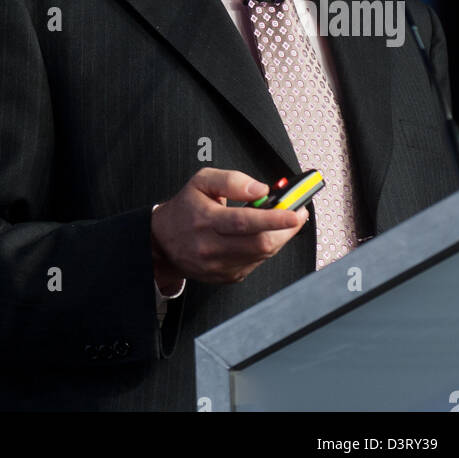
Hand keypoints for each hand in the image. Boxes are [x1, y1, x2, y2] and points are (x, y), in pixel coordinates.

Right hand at [150, 167, 308, 286]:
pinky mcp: (227, 277)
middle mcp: (212, 247)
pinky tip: (261, 236)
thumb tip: (260, 189)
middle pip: (259, 243)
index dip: (273, 218)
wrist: (162, 242)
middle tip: (296, 213)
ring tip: (282, 222)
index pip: (244, 221)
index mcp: (206, 220)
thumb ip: (231, 180)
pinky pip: (256, 264)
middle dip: (285, 229)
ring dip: (278, 238)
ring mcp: (220, 266)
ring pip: (261, 255)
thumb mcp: (201, 181)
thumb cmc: (184, 209)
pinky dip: (264, 249)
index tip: (294, 213)